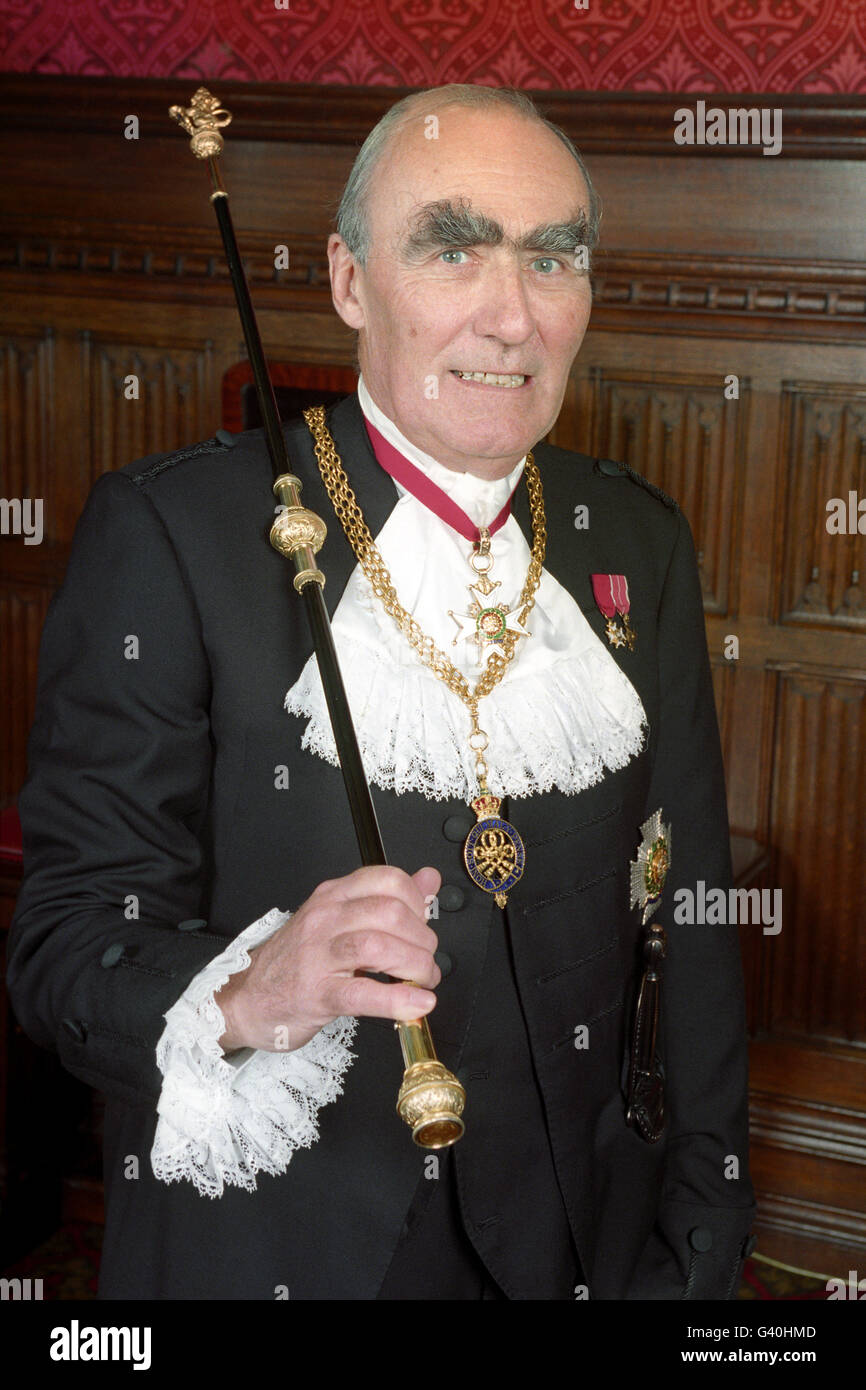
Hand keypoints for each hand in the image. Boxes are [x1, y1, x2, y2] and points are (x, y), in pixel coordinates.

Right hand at [215, 864, 440, 1053]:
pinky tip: (417, 1004)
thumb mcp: (339, 919)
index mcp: (333, 897)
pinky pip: (362, 994)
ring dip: (415, 966)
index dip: (418, 903)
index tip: (423, 925)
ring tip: (423, 980)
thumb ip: (388, 899)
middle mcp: (325, 919)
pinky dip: (398, 999)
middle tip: (426, 960)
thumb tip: (428, 879)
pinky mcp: (316, 995)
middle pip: (390, 913)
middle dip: (422, 939)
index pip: (387, 879)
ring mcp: (318, 956)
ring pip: (378, 947)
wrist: (246, 998)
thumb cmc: (296, 961)